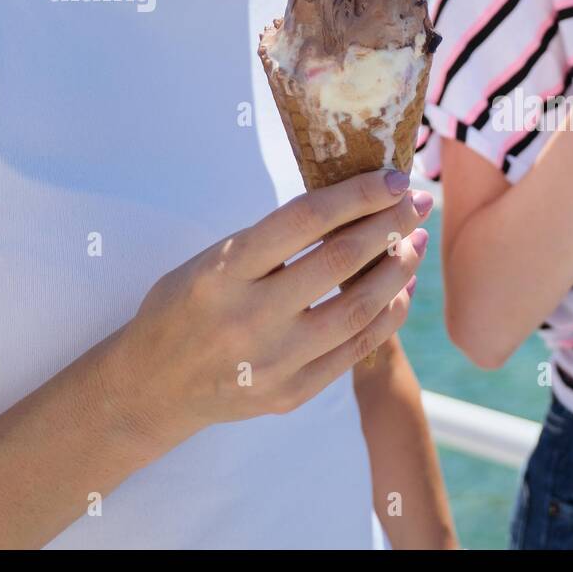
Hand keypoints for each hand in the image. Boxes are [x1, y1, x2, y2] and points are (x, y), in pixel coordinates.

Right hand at [103, 170, 431, 445]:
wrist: (154, 386)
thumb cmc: (187, 306)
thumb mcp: (211, 260)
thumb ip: (272, 240)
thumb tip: (352, 204)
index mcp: (223, 272)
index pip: (304, 220)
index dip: (357, 195)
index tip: (394, 178)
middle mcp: (249, 317)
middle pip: (340, 261)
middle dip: (390, 225)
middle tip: (419, 202)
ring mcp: (273, 361)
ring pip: (358, 309)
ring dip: (398, 270)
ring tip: (416, 243)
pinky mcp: (292, 393)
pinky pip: (356, 349)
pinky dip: (387, 316)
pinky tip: (401, 290)